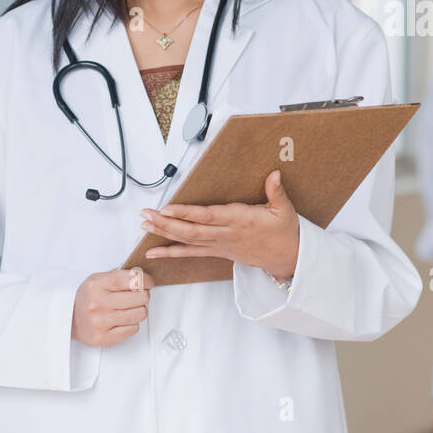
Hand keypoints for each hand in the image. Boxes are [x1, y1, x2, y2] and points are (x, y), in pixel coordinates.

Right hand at [71, 267, 154, 347]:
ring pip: (140, 314)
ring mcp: (100, 322)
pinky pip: (133, 329)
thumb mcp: (99, 279)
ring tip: (129, 308)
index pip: (133, 280)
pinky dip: (132, 324)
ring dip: (139, 310)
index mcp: (97, 285)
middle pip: (141, 298)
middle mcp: (97, 303)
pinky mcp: (104, 338)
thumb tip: (144, 276)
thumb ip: (120, 275)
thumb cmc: (89, 297)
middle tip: (136, 296)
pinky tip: (122, 320)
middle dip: (143, 296)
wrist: (70, 318)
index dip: (146, 280)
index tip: (148, 282)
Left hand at [140, 169, 299, 276]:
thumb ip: (276, 191)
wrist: (287, 258)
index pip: (208, 216)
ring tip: (144, 224)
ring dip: (164, 233)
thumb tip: (274, 174)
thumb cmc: (284, 232)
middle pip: (191, 230)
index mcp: (240, 220)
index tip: (168, 208)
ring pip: (188, 240)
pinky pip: (191, 253)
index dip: (187, 213)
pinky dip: (171, 252)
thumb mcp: (285, 210)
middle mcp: (226, 234)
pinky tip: (154, 250)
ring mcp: (220, 245)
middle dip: (166, 222)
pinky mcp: (218, 252)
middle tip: (146, 214)